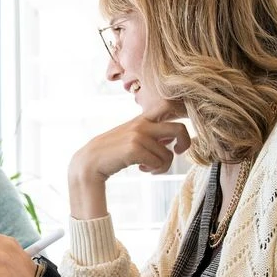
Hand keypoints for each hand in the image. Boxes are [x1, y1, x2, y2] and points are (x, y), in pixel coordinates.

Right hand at [71, 114, 190, 181]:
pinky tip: (141, 169)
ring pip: (168, 154)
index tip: (177, 137)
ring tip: (147, 167)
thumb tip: (172, 140)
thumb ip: (151, 135)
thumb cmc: (113, 151)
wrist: (91, 161)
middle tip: (178, 151)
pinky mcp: (135, 148)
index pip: (168, 106)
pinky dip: (153, 170)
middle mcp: (142, 124)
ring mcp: (138, 135)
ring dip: (161, 166)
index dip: (180, 116)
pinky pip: (158, 163)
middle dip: (185, 143)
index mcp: (142, 119)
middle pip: (179, 128)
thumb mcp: (132, 136)